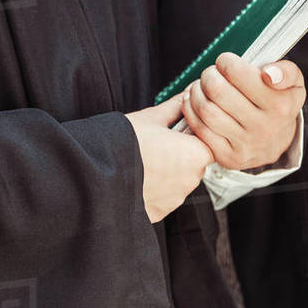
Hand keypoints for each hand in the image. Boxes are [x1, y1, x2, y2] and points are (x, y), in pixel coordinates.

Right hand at [123, 96, 213, 223]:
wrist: (99, 173)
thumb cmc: (125, 142)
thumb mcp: (151, 117)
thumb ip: (175, 106)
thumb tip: (186, 96)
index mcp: (195, 154)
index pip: (207, 142)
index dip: (193, 133)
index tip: (179, 126)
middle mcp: (191, 180)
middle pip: (194, 161)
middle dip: (181, 150)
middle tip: (159, 139)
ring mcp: (176, 199)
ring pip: (179, 179)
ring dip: (169, 168)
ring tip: (146, 156)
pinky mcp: (160, 212)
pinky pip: (164, 195)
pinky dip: (156, 185)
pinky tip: (140, 173)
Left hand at [179, 52, 303, 170]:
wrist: (277, 141)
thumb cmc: (279, 102)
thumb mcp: (294, 83)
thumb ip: (286, 71)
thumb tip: (269, 74)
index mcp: (280, 105)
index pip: (236, 72)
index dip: (225, 61)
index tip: (226, 63)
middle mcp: (264, 127)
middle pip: (217, 89)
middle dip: (208, 75)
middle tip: (212, 74)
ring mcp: (245, 145)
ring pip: (206, 110)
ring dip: (196, 92)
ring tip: (202, 87)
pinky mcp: (229, 157)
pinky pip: (200, 130)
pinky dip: (190, 110)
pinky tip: (194, 102)